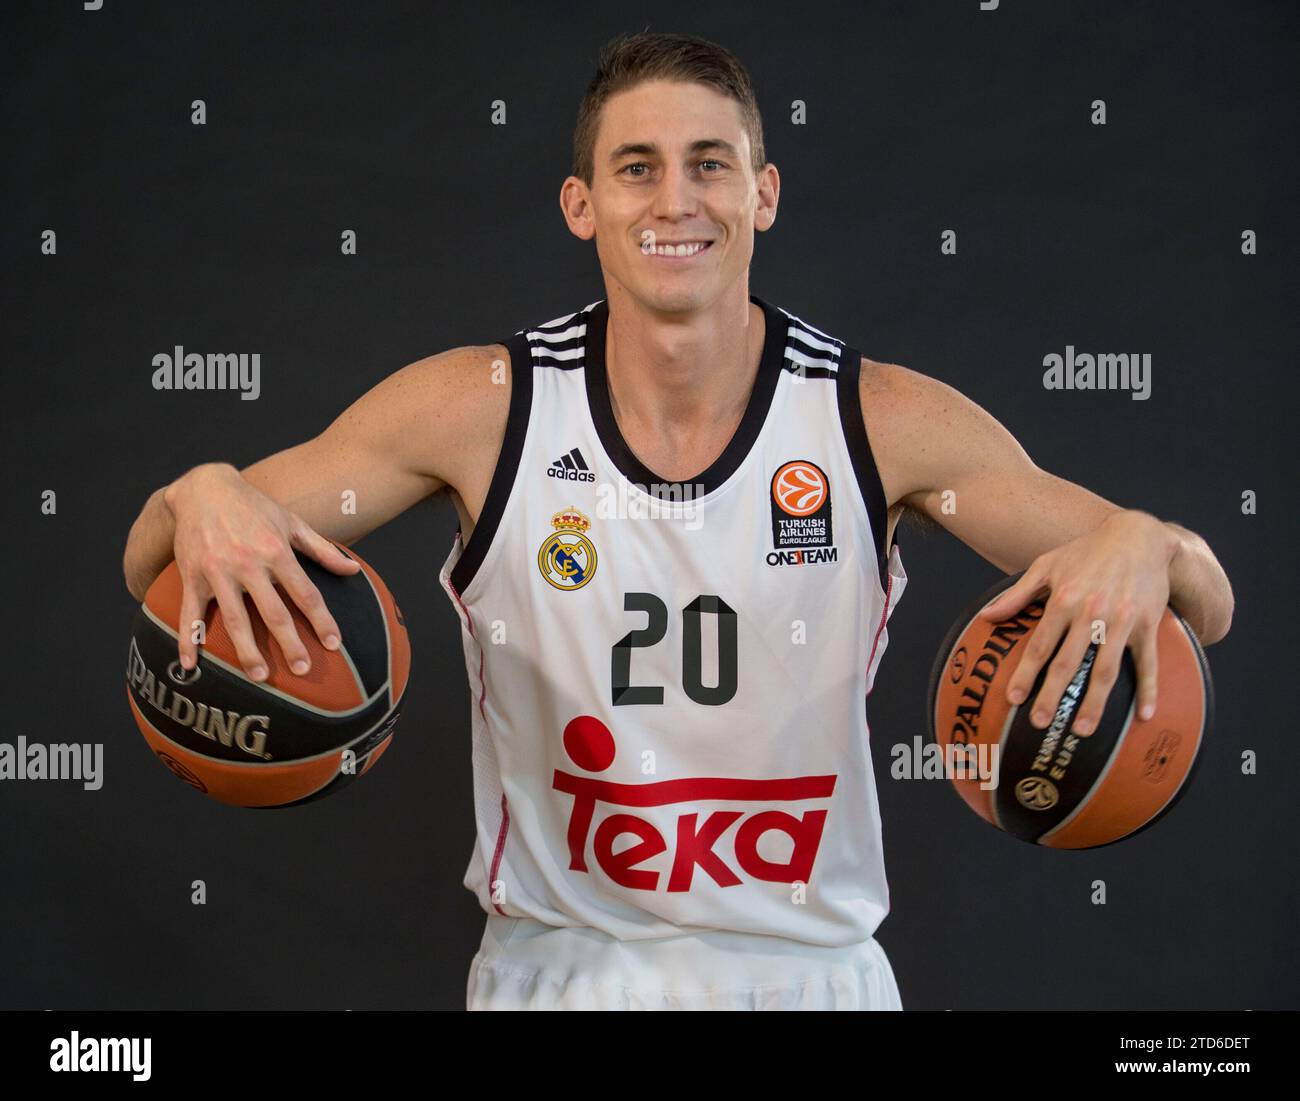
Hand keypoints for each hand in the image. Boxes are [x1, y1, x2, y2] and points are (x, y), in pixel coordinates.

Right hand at [163, 463, 359, 679]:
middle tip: (302, 670)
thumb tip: (353, 571)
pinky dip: (188, 639)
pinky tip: (191, 665)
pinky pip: (189, 612)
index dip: (321, 619)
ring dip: (246, 649)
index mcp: (276, 551)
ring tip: (259, 676)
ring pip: (234, 618)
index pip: (305, 593)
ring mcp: (217, 571)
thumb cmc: (254, 507)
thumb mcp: (291, 522)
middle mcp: (248, 564)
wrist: (203, 488)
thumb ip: (322, 549)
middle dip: (289, 643)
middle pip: (273, 612)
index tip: (334, 644)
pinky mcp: (192, 575)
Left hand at [978, 511, 1178, 735]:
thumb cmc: (1086, 552)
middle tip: (1040, 722)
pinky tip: (1144, 715)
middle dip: (1053, 695)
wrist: (1139, 536)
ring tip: (1083, 730)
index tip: (1012, 699)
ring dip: (1095, 702)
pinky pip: (1148, 662)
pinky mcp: (1148, 624)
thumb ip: (1016, 594)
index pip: (1040, 645)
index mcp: (1064, 600)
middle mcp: (1091, 613)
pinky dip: (1148, 689)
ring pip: (1106, 669)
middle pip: (1068, 662)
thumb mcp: (1046, 565)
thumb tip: (985, 617)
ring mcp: (1122, 620)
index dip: (1026, 673)